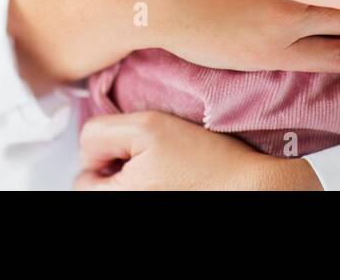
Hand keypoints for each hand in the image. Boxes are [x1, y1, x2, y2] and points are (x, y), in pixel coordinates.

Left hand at [74, 112, 322, 189]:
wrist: (255, 188)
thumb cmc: (209, 163)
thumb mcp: (146, 126)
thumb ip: (101, 132)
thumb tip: (91, 149)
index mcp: (112, 200)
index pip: (84, 175)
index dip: (109, 153)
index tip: (137, 150)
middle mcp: (125, 211)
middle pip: (102, 188)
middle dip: (122, 169)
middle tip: (158, 160)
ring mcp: (148, 212)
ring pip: (127, 192)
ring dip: (141, 180)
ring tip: (173, 172)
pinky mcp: (168, 210)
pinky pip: (150, 197)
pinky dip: (159, 189)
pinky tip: (181, 184)